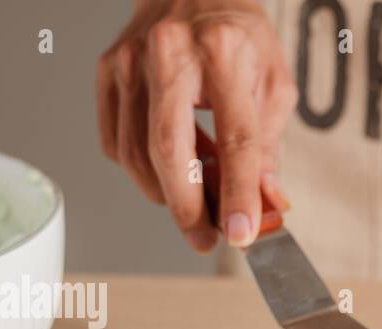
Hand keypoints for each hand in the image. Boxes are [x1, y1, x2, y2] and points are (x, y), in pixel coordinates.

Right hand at [97, 0, 294, 251]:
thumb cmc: (239, 38)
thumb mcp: (273, 85)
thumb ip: (267, 147)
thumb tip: (262, 205)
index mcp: (223, 51)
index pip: (234, 137)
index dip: (239, 192)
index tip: (242, 232)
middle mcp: (169, 51)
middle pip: (168, 149)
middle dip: (186, 207)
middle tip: (204, 238)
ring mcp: (130, 61)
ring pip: (137, 153)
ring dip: (167, 193)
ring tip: (196, 200)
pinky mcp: (107, 70)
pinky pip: (117, 143)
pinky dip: (143, 170)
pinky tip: (171, 167)